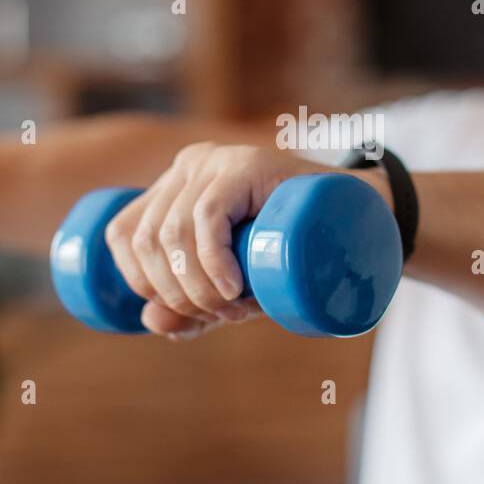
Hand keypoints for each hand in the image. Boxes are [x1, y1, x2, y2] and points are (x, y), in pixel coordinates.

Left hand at [104, 142, 337, 339]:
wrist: (359, 218)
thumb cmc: (291, 252)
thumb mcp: (233, 284)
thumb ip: (191, 306)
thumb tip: (149, 323)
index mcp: (172, 188)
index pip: (123, 234)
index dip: (137, 282)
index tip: (180, 312)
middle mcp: (187, 167)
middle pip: (148, 240)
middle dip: (178, 295)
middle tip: (223, 318)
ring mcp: (215, 161)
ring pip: (174, 233)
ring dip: (198, 288)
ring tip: (236, 310)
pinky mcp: (246, 164)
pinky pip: (207, 216)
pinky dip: (212, 262)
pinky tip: (233, 288)